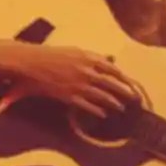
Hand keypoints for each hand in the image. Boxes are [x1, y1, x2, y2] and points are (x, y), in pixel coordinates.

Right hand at [9, 44, 139, 117]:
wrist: (31, 62)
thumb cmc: (50, 55)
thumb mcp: (74, 51)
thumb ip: (92, 57)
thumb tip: (110, 58)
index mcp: (88, 57)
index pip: (112, 68)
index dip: (123, 77)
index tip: (130, 82)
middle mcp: (86, 70)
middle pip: (112, 83)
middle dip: (124, 91)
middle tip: (134, 98)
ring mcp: (79, 84)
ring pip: (103, 95)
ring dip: (114, 102)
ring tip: (121, 108)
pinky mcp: (70, 95)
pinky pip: (88, 105)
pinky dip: (98, 110)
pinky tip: (104, 114)